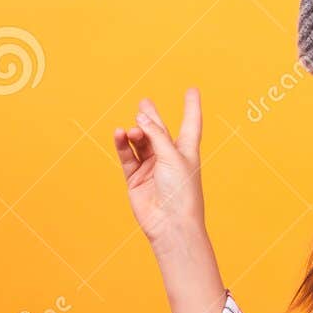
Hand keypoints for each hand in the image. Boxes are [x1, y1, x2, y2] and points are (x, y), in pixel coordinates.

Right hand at [112, 90, 205, 254]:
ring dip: (136, 132)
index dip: (191, 107)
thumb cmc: (181, 191)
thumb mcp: (173, 157)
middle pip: (160, 131)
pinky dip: (123, 145)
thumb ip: (157, 135)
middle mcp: (170, 157)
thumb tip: (141, 117)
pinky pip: (128, 156)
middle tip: (144, 102)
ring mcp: (152, 168)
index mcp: (187, 151)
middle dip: (152, 117)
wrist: (170, 223)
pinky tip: (120, 133)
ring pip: (141, 142)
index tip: (192, 90)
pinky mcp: (136, 178)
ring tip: (133, 127)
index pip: (191, 123)